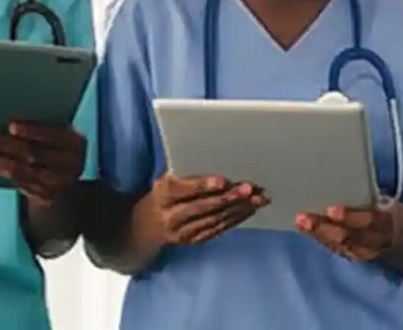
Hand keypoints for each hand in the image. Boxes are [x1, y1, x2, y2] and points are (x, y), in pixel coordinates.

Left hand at [0, 121, 85, 205]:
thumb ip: (44, 125)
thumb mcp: (59, 133)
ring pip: (23, 169)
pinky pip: (18, 181)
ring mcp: (57, 181)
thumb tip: (8, 114)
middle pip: (33, 153)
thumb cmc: (56, 145)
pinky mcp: (43, 194)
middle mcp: (70, 163)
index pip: (55, 135)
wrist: (65, 177)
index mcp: (76, 142)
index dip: (34, 131)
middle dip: (3, 143)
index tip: (11, 125)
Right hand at [139, 173, 266, 245]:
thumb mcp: (167, 179)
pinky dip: (235, 218)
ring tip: (258, 198)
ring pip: (214, 220)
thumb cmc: (164, 193)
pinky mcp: (192, 241)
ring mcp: (181, 232)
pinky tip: (249, 209)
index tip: (223, 181)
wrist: (144, 226)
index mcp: (162, 194)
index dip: (203, 185)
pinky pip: (217, 230)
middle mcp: (170, 216)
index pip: (183, 189)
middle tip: (250, 189)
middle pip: (203, 207)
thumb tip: (224, 161)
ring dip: (238, 209)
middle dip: (229, 198)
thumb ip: (188, 173)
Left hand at [298, 204, 394, 261]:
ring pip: (344, 247)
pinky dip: (326, 242)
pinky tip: (310, 233)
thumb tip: (351, 177)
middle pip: (351, 238)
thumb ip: (378, 195)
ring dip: (321, 237)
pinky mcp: (365, 257)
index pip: (371, 220)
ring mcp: (372, 252)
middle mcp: (381, 241)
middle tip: (304, 218)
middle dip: (326, 229)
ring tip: (302, 224)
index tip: (331, 209)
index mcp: (394, 222)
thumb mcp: (401, 201)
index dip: (351, 216)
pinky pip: (344, 252)